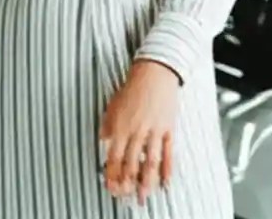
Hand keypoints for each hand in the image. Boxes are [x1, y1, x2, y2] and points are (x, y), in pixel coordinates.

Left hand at [100, 60, 178, 204]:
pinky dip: (167, 170)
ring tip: (143, 196)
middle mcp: (137, 131)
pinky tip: (165, 182)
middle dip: (127, 184)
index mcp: (120, 126)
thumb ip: (108, 126)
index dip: (112, 176)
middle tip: (126, 198)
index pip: (114, 158)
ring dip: (146, 182)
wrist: (154, 73)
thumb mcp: (112, 106)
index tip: (111, 188)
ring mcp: (154, 131)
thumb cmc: (132, 88)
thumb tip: (103, 142)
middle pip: (131, 164)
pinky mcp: (168, 129)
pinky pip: (168, 154)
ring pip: (150, 163)